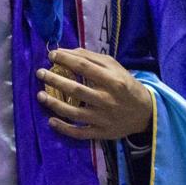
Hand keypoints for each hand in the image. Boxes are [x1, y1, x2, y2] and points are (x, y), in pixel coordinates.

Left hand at [37, 48, 152, 140]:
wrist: (146, 113)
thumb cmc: (125, 84)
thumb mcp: (114, 66)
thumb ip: (90, 57)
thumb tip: (65, 51)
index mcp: (113, 81)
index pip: (84, 67)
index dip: (65, 60)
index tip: (51, 55)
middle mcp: (108, 100)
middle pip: (76, 90)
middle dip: (54, 80)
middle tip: (40, 73)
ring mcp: (104, 118)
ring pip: (75, 113)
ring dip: (54, 104)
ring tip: (39, 95)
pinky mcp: (102, 132)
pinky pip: (80, 133)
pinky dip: (64, 128)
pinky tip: (51, 121)